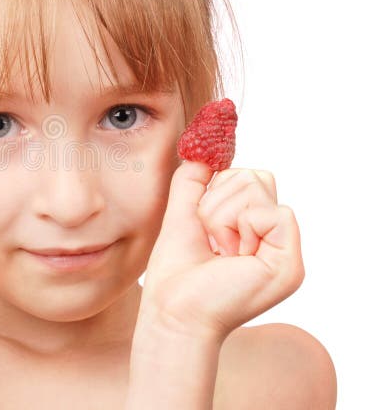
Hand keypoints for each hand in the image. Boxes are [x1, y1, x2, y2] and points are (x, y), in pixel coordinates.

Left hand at [139, 161, 304, 340]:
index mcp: (255, 229)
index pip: (248, 177)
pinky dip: (238, 227)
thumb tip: (202, 151)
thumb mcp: (182, 215)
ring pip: (258, 188)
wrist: (173, 311)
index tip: (203, 225)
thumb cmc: (175, 273)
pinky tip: (231, 256)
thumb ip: (193, 182)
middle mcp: (276, 239)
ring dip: (221, 215)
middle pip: (256, 176)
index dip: (217, 191)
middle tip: (210, 240)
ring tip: (218, 250)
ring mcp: (286, 252)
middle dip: (217, 201)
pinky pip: (271, 212)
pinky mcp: (289, 263)